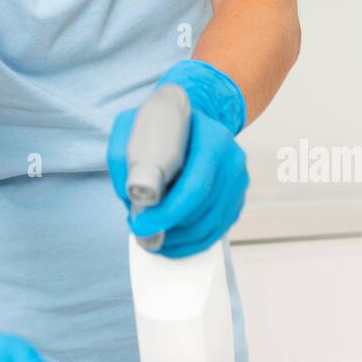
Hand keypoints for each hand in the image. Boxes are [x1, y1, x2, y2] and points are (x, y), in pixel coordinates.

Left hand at [107, 59, 248, 257]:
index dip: (168, 213)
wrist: (193, 120)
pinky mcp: (237, 196)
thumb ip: (123, 155)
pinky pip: (219, 229)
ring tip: (153, 238)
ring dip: (181, 240)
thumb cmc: (162, 125)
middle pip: (203, 210)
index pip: (195, 186)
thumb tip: (128, 194)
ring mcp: (238, 179)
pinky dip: (194, 241)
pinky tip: (174, 240)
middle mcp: (231, 159)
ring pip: (212, 225)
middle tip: (143, 235)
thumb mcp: (135, 124)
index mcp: (212, 139)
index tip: (142, 223)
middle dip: (170, 229)